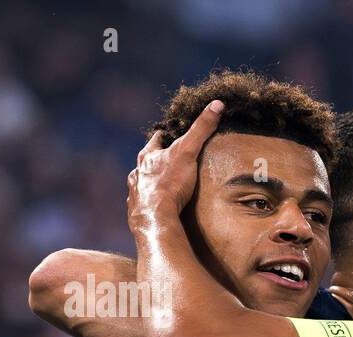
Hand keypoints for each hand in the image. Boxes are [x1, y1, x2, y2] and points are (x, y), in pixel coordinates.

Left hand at [128, 100, 223, 231]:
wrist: (156, 217)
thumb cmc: (170, 183)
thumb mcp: (188, 151)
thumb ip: (201, 129)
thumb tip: (217, 104)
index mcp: (148, 157)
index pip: (156, 140)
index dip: (164, 136)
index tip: (168, 133)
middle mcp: (138, 173)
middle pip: (147, 162)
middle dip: (155, 160)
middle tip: (166, 160)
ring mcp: (136, 192)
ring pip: (142, 183)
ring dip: (149, 182)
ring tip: (160, 186)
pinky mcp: (137, 211)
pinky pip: (142, 204)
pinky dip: (149, 203)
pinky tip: (154, 208)